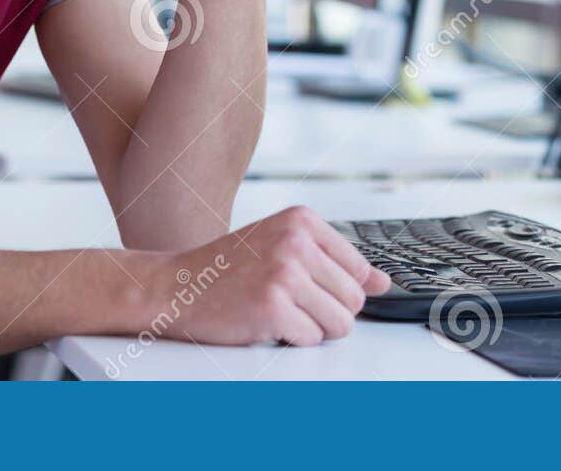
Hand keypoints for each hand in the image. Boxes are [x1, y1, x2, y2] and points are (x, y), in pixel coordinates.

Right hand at [141, 206, 390, 345]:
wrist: (177, 286)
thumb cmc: (229, 269)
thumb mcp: (282, 248)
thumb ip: (335, 262)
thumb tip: (383, 282)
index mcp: (302, 220)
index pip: (359, 269)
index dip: (338, 290)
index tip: (310, 289)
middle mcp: (296, 241)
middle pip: (354, 299)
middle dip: (327, 312)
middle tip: (290, 303)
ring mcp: (285, 273)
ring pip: (340, 323)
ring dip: (313, 328)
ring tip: (280, 312)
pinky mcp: (273, 306)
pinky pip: (312, 338)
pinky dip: (292, 339)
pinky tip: (265, 322)